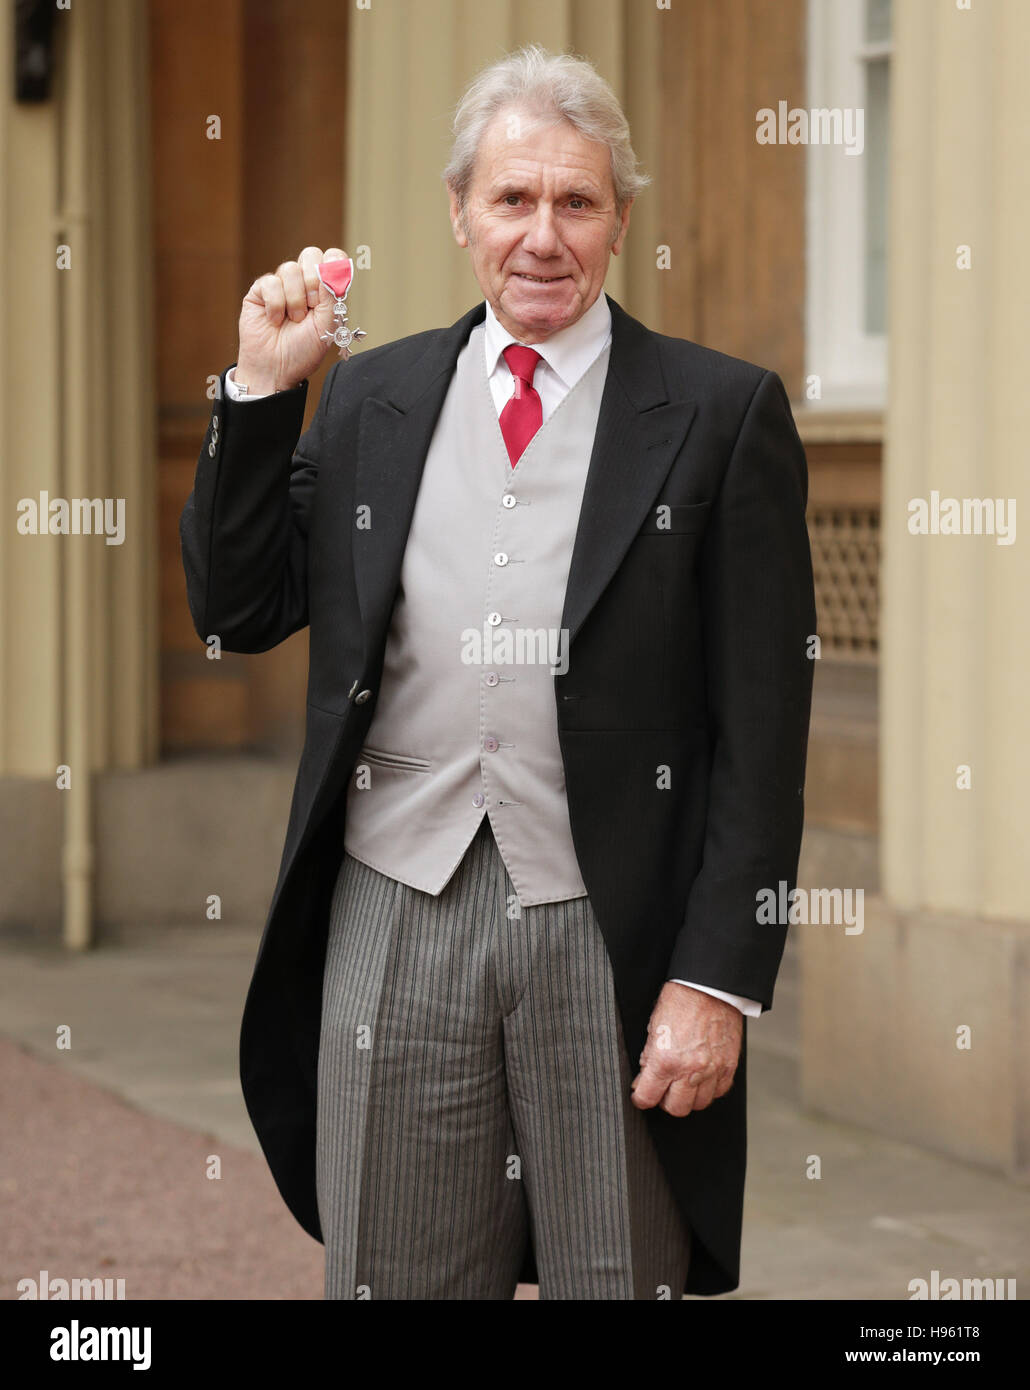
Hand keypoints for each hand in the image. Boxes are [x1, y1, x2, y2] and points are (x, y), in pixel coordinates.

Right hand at [236, 245, 347, 394]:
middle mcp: (303, 284)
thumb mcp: (327, 326)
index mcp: (324, 290)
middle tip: (312, 307)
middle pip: (310, 254)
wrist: (276, 369)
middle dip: (313, 281)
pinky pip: (270, 282)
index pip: (332, 259)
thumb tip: (332, 267)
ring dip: (294, 300)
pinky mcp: (260, 291)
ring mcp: (281, 285)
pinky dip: (276, 304)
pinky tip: (274, 320)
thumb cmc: (302, 351)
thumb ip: (333, 296)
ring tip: (293, 320)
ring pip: (290, 269)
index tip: (331, 285)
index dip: (333, 265)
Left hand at [630, 982, 741, 1115]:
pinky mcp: (729, 1066)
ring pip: (699, 1104)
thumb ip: (649, 1057)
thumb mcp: (653, 1027)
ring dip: (689, 1096)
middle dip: (665, 1101)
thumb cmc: (680, 1000)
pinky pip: (719, 1092)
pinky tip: (702, 1077)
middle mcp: (689, 1070)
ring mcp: (712, 1070)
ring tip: (684, 1082)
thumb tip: (645, 1078)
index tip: (641, 1095)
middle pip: (676, 1108)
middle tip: (663, 1089)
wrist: (709, 986)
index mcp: (665, 1060)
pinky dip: (710, 1089)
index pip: (648, 1097)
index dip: (641, 1098)